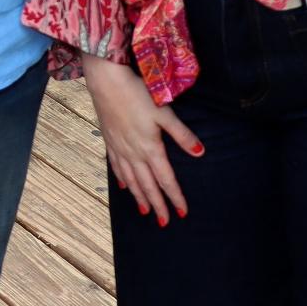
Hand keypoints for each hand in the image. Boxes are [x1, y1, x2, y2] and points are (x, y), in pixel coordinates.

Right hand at [81, 53, 202, 227]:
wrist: (106, 83)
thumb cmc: (137, 94)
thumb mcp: (164, 112)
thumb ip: (182, 135)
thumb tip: (200, 152)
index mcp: (151, 148)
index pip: (166, 179)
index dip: (175, 197)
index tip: (182, 212)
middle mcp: (134, 153)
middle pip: (148, 185)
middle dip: (157, 205)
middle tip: (164, 222)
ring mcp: (120, 149)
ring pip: (131, 180)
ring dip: (139, 197)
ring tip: (145, 211)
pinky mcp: (110, 141)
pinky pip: (117, 168)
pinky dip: (122, 180)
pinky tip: (124, 187)